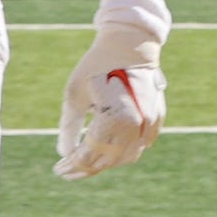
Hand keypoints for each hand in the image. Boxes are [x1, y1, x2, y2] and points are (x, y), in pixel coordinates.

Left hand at [56, 0, 169, 178]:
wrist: (129, 45)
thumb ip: (70, 127)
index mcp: (115, 118)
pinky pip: (139, 146)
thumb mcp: (74, 94)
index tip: (58, 170)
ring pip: (127, 157)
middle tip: (67, 172)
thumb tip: (64, 154)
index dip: (73, 165)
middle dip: (86, 169)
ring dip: (105, 164)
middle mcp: (137, 125)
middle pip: (109, 160)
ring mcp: (151, 123)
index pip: (91, 154)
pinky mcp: (157, 119)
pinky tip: (106, 153)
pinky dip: (122, 153)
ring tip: (84, 165)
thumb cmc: (96, 66)